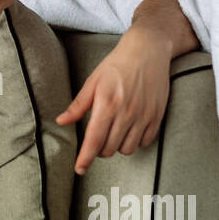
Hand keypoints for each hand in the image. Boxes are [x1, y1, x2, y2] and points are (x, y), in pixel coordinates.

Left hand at [55, 24, 172, 174]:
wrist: (147, 51)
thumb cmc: (117, 64)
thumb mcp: (93, 81)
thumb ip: (78, 105)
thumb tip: (61, 122)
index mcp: (107, 104)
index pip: (93, 140)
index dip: (85, 158)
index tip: (79, 169)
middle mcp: (126, 113)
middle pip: (109, 149)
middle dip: (99, 150)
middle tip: (96, 139)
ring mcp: (144, 116)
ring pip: (127, 149)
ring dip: (117, 147)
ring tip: (113, 133)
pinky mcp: (157, 116)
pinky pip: (145, 142)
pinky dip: (135, 141)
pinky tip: (129, 130)